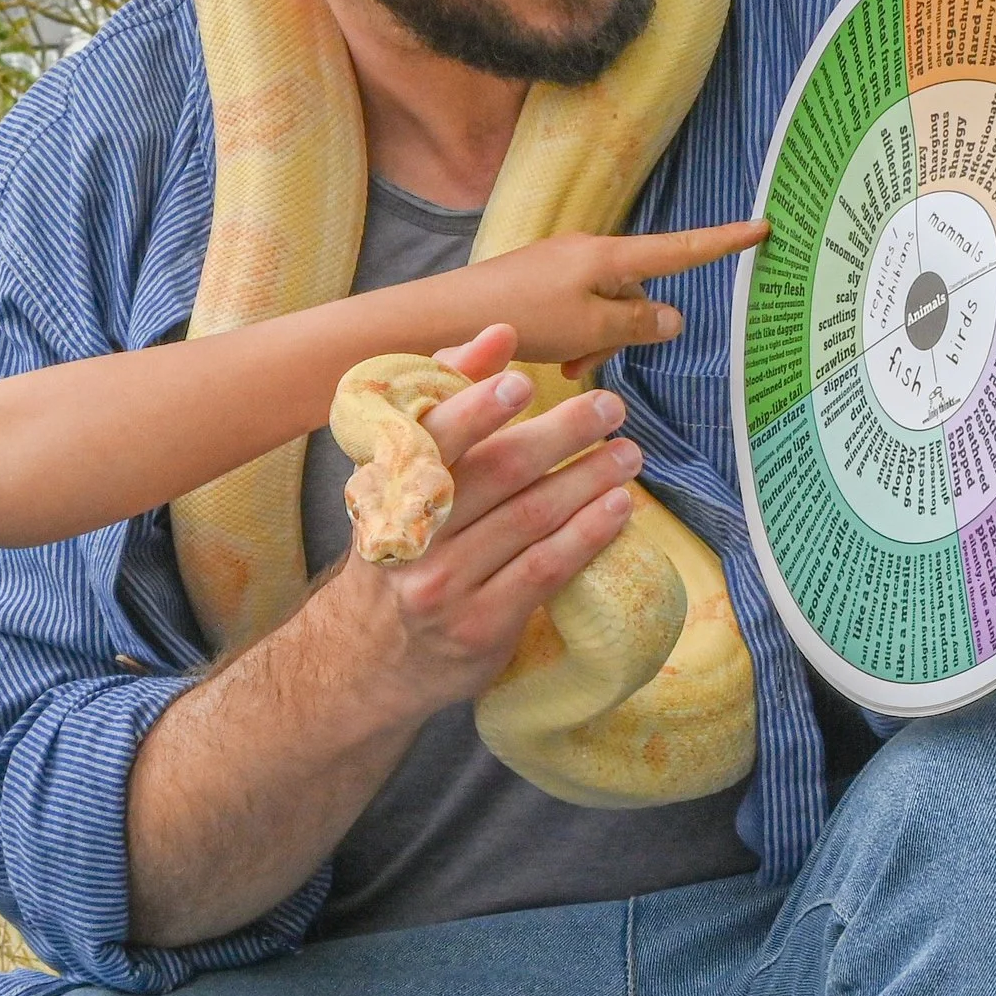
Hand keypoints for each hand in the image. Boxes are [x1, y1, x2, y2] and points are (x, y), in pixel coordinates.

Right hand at [327, 364, 639, 722]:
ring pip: (530, 519)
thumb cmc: (401, 551)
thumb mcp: (402, 478)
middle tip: (610, 409)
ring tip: (627, 455)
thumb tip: (499, 336)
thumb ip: (446, 400)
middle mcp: (414, 536)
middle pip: (498, 473)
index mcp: (388, 489)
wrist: (368, 660)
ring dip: (588, 479)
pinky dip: (587, 535)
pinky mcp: (481, 627)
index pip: (433, 439)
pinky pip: (545, 570)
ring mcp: (446, 586)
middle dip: (561, 434)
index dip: (477, 406)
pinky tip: (618, 509)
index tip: (524, 381)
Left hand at [459, 215, 766, 375]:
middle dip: (627, 328)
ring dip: (597, 340)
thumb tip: (674, 317)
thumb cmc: (521, 319)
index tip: (763, 227)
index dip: (722, 243)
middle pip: (637, 289)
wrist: (445, 316)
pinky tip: (551, 358)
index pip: (679, 249)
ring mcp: (560, 264)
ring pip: (604, 306)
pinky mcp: (538, 281)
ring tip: (566, 365)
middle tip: (590, 360)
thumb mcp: (590, 329)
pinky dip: (574, 336)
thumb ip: (638, 324)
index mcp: (607, 255)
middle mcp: (587, 250)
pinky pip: (575, 308)